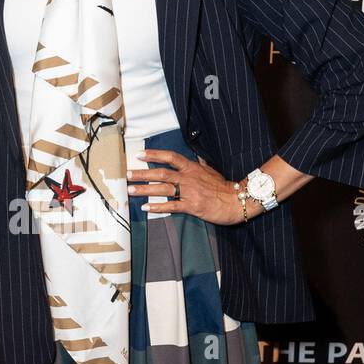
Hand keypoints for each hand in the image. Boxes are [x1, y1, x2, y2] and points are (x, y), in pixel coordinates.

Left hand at [127, 149, 250, 225]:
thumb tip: (195, 158)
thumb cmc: (223, 187)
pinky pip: (172, 206)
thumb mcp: (211, 171)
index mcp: (192, 168)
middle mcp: (188, 178)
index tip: (139, 155)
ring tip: (131, 191)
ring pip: (163, 189)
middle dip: (143, 174)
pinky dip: (158, 207)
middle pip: (161, 173)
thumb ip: (200, 165)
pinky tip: (146, 208)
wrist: (236, 201)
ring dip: (145, 190)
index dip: (154, 155)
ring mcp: (189, 192)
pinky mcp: (192, 206)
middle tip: (127, 175)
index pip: (170, 157)